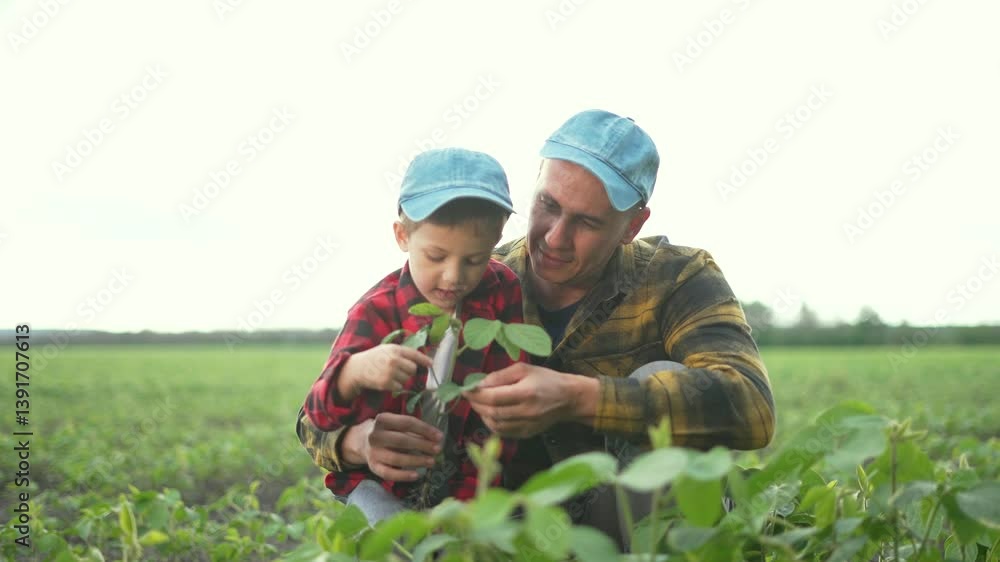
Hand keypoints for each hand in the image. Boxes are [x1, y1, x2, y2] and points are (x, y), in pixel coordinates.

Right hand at [341, 344, 432, 397]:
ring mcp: (390, 371)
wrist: (357, 368)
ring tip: (390, 375)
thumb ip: (401, 353)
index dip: (424, 359)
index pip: (414, 354)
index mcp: (395, 349)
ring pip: (406, 379)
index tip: (431, 364)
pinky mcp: (386, 382)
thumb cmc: (374, 358)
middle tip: (398, 370)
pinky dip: (395, 386)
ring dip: (401, 379)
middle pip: (412, 369)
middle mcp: (394, 359)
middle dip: (408, 371)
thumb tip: (419, 360)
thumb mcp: (387, 349)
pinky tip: (386, 381)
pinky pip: (399, 387)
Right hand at [352, 413, 443, 481]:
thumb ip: (413, 430)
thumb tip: (435, 439)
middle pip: (402, 441)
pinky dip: (403, 475)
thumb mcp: (395, 424)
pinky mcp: (372, 466)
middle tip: (437, 450)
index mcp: (383, 419)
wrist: (360, 441)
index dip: (425, 430)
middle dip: (423, 445)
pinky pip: (389, 473)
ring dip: (417, 460)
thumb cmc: (386, 431)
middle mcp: (375, 435)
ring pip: (397, 458)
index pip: (407, 423)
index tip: (439, 436)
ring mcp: (373, 452)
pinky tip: (417, 475)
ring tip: (431, 462)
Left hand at [464, 363, 597, 437]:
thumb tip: (479, 384)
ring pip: (495, 425)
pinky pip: (503, 432)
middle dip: (476, 404)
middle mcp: (527, 412)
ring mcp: (527, 425)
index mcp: (526, 393)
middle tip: (470, 396)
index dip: (476, 395)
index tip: (465, 389)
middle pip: (492, 412)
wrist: (568, 398)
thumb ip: (500, 376)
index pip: (493, 397)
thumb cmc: (546, 379)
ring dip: (482, 414)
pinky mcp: (526, 434)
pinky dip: (492, 424)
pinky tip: (491, 414)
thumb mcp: (524, 369)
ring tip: (480, 404)